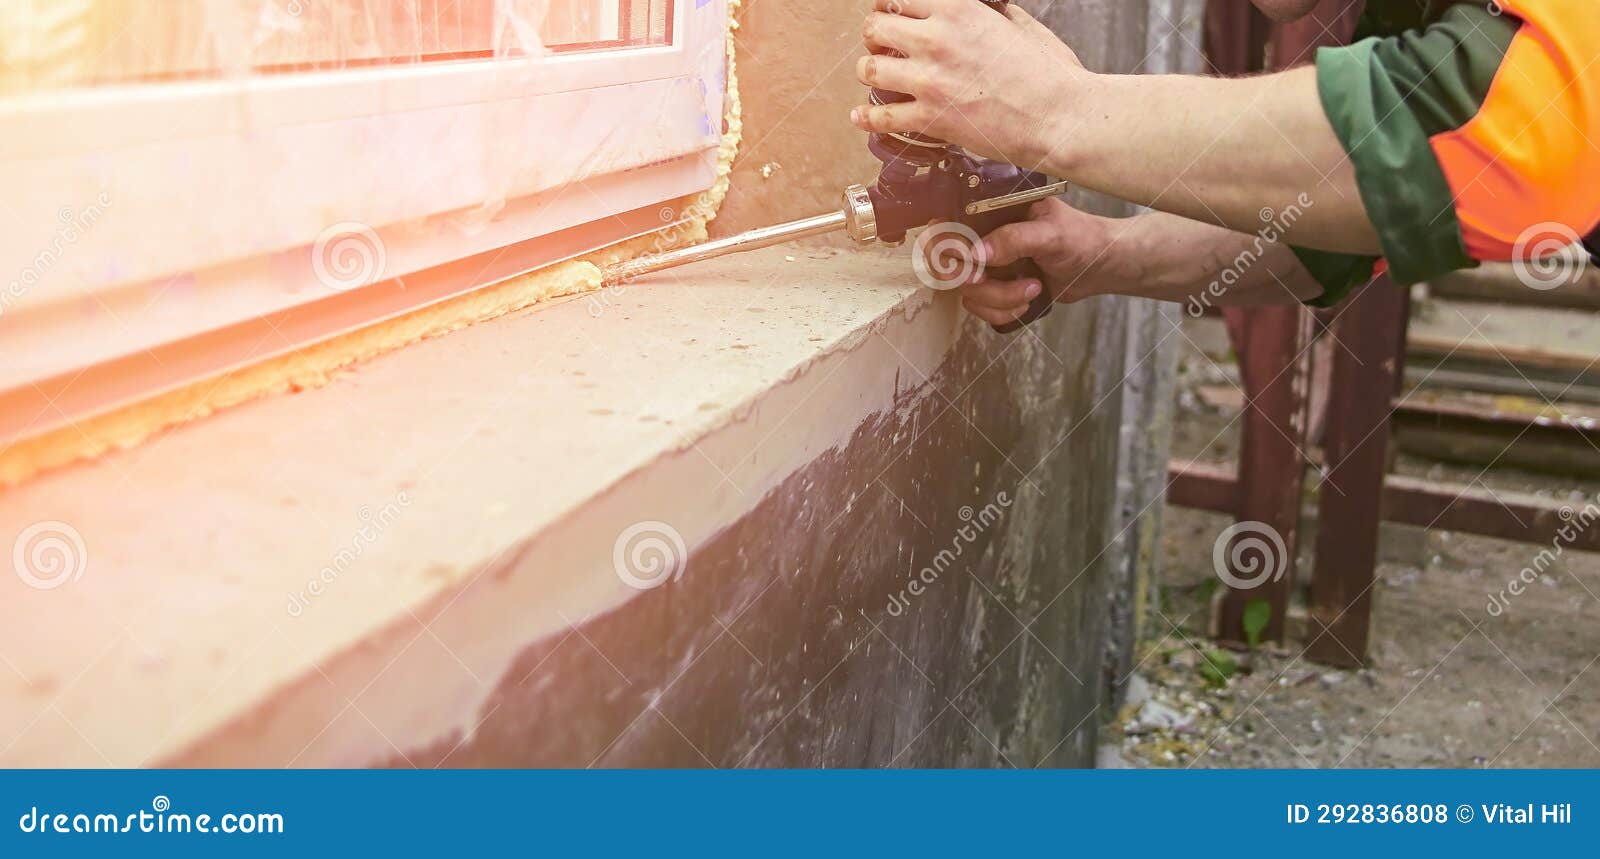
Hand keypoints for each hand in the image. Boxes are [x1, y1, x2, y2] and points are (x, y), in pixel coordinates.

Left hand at [851, 0, 1088, 166]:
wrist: (1059, 117)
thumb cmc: (1049, 75)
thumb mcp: (1020, 24)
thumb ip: (990, 13)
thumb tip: (981, 10)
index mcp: (959, 10)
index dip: (889, 5)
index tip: (890, 13)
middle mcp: (937, 40)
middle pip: (875, 26)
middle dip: (875, 34)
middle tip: (882, 44)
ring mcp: (930, 80)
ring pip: (870, 68)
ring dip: (868, 71)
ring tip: (876, 75)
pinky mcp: (930, 119)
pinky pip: (881, 117)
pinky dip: (866, 117)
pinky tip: (861, 115)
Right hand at [957, 197, 1119, 326]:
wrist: (1100, 266)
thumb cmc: (1080, 238)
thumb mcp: (1051, 232)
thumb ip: (1014, 239)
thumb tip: (976, 255)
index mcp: (990, 211)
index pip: (946, 225)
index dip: (946, 248)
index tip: (970, 264)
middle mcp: (982, 236)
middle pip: (948, 265)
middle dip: (972, 281)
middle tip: (987, 281)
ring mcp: (987, 265)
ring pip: (967, 292)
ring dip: (998, 299)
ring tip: (1033, 289)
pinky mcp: (995, 288)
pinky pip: (979, 308)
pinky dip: (1002, 312)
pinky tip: (1027, 302)